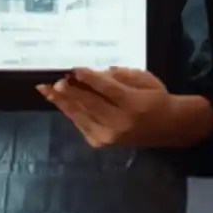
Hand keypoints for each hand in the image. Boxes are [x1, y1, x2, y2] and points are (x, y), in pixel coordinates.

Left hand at [38, 67, 173, 148]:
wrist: (166, 127)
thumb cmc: (155, 98)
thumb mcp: (144, 80)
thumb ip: (120, 77)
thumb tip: (95, 74)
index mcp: (133, 104)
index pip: (107, 90)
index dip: (89, 79)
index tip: (75, 69)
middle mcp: (119, 123)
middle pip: (90, 104)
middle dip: (70, 92)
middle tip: (54, 82)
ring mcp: (109, 136)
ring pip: (80, 116)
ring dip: (62, 102)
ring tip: (46, 90)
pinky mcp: (101, 143)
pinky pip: (81, 124)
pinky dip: (70, 112)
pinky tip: (59, 101)